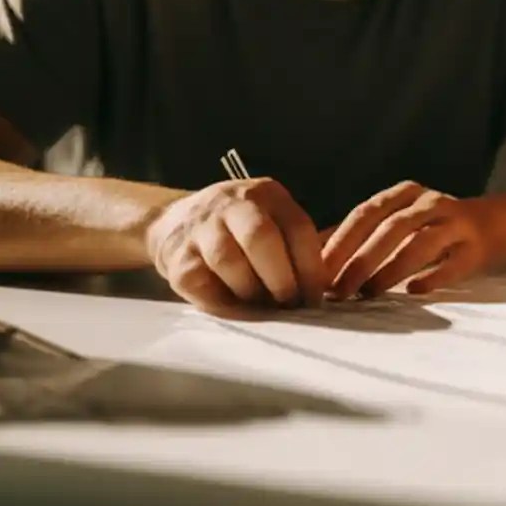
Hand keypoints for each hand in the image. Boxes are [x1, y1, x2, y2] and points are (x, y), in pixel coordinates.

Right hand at [145, 178, 330, 312]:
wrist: (174, 222)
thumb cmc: (239, 230)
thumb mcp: (272, 219)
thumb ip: (298, 245)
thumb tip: (331, 286)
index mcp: (266, 194)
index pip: (297, 227)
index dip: (311, 267)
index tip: (317, 296)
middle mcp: (232, 204)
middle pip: (261, 239)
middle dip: (282, 279)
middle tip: (290, 304)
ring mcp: (200, 228)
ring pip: (230, 262)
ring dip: (253, 293)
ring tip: (265, 308)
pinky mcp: (177, 257)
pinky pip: (204, 286)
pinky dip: (226, 305)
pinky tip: (240, 311)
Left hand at [322, 181, 493, 297]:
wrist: (493, 225)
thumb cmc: (431, 227)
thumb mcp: (397, 220)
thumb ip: (359, 235)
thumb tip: (310, 256)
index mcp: (403, 194)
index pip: (365, 213)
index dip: (341, 241)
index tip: (318, 270)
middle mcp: (429, 203)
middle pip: (390, 227)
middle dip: (361, 259)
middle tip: (340, 290)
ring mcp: (456, 223)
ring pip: (421, 242)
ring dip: (392, 268)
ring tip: (370, 293)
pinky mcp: (476, 248)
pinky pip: (454, 263)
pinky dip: (433, 277)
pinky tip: (413, 291)